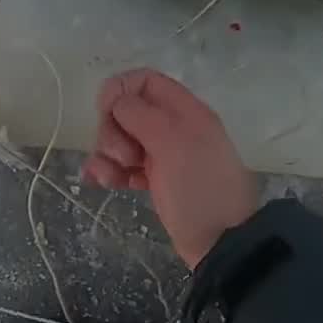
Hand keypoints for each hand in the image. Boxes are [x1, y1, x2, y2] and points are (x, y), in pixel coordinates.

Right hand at [83, 69, 259, 269]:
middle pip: (127, 111)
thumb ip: (142, 114)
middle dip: (112, 130)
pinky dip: (110, 171)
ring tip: (111, 178)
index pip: (145, 81)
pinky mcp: (155, 180)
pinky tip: (100, 183)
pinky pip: (123, 166)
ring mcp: (164, 155)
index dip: (120, 91)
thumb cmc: (200, 187)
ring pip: (121, 140)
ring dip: (106, 154)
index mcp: (184, 110)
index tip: (107, 113)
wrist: (222, 241)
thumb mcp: (173, 142)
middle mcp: (173, 127)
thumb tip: (115, 99)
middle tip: (124, 157)